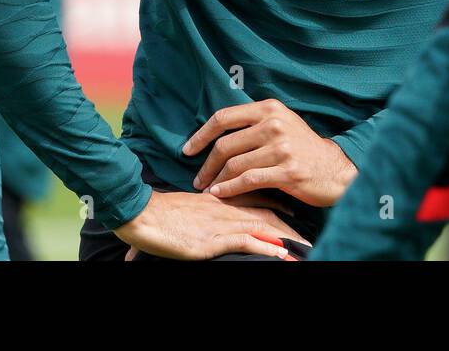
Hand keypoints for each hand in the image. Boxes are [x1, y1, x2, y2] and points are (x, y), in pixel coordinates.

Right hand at [113, 189, 306, 260]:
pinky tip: (281, 254)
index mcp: (217, 196)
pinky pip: (246, 242)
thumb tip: (209, 214)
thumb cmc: (159, 213)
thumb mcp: (186, 207)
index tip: (291, 205)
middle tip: (307, 231)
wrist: (141, 215)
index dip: (275, 199)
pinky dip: (266, 248)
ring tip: (304, 247)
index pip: (253, 194)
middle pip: (264, 211)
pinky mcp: (212, 239)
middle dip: (288, 221)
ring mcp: (220, 223)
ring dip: (285, 238)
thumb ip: (203, 208)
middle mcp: (224, 207)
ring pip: (261, 226)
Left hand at [182, 99, 357, 206]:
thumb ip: (254, 122)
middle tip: (198, 178)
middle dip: (206, 164)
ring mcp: (281, 148)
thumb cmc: (302, 147)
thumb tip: (215, 132)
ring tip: (208, 189)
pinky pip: (248, 181)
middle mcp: (274, 124)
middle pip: (225, 144)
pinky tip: (220, 194)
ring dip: (216, 180)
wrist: (335, 169)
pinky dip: (229, 189)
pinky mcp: (287, 172)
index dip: (201, 134)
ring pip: (234, 165)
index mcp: (269, 109)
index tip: (187, 150)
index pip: (224, 117)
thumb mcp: (281, 123)